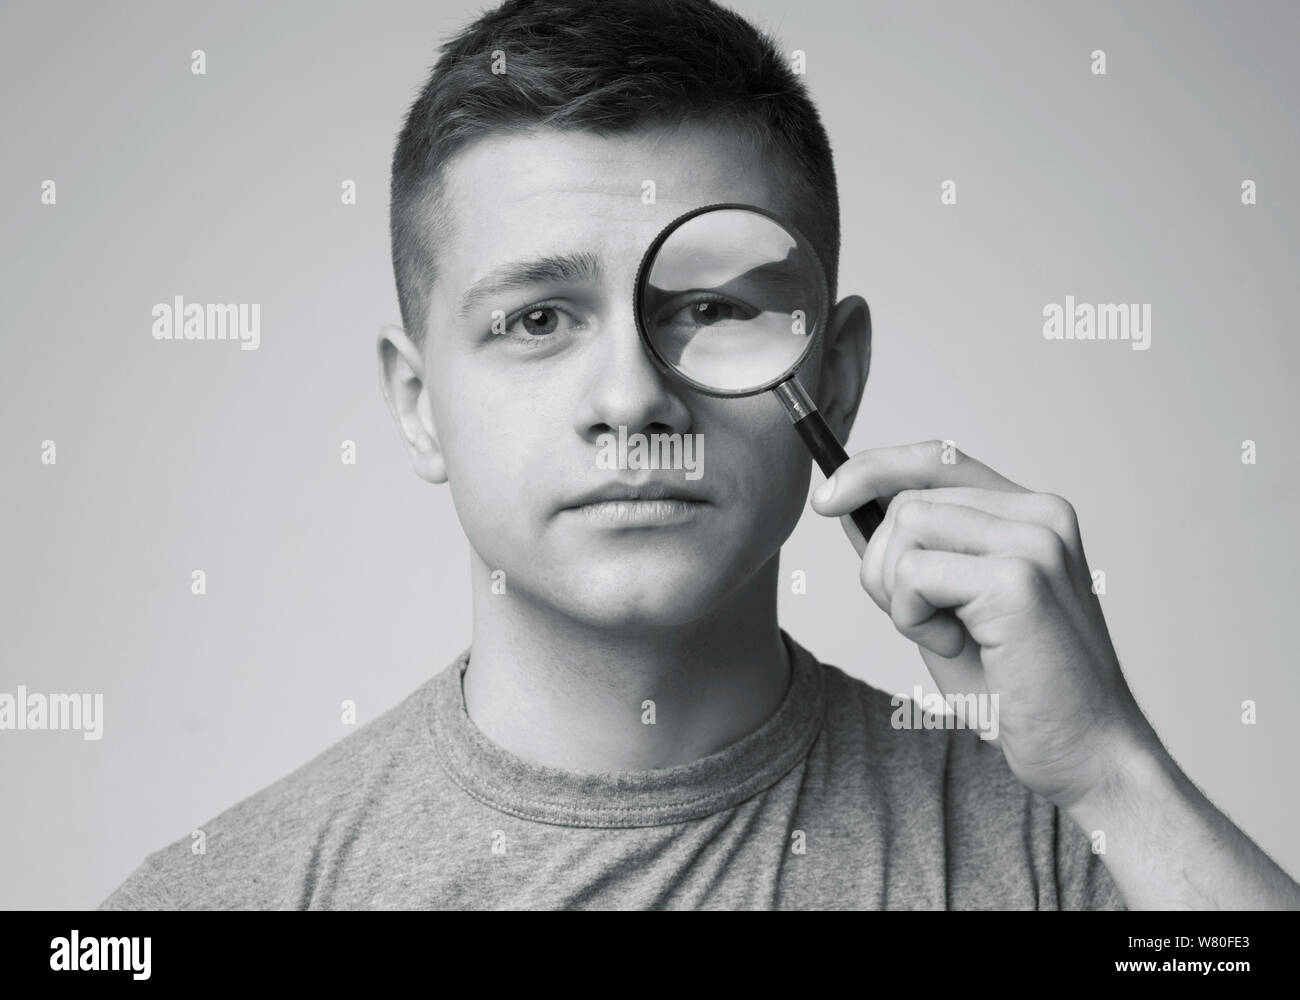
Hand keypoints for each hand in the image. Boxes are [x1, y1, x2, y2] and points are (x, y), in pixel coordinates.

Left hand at [811, 440, 1154, 810]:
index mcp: (1032, 514)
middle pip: (907, 500)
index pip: (938, 459)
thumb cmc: (1017, 686)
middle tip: (926, 623)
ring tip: (952, 636)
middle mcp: (1041, 514)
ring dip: (901, 595)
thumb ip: (907, 553)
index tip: (828, 498)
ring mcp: (1033, 542)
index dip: (875, 468)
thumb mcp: (947, 606)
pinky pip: (913, 573)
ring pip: (905, 526)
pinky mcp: (1018, 578)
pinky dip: (912, 618)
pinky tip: (957, 646)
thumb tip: (846, 505)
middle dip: (884, 566)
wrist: (1082, 748)